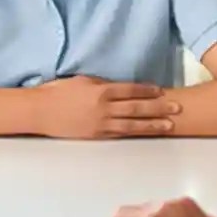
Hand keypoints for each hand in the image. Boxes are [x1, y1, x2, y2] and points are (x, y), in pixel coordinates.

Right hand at [35, 76, 180, 138]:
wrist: (40, 111)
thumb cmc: (59, 92)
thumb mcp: (83, 80)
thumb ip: (103, 84)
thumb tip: (120, 88)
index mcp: (100, 91)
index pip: (130, 90)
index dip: (147, 91)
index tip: (162, 91)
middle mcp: (103, 108)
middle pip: (136, 107)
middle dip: (158, 108)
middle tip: (177, 108)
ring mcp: (100, 123)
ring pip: (132, 124)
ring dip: (152, 124)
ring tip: (169, 125)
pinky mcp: (96, 135)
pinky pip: (120, 134)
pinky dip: (135, 133)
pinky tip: (147, 133)